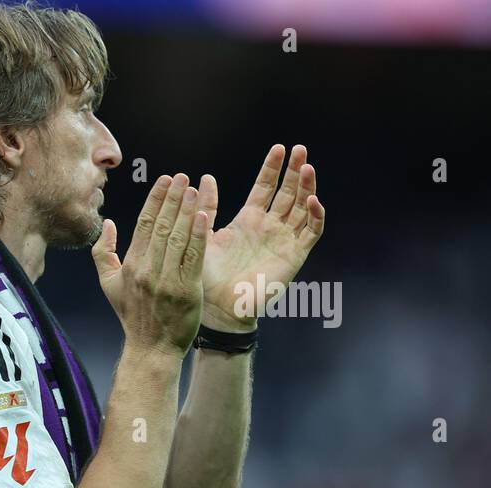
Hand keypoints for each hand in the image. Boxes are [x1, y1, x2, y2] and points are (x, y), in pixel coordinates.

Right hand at [92, 173, 207, 357]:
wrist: (151, 348)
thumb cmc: (132, 315)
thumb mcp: (108, 284)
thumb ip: (103, 253)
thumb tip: (108, 223)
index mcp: (130, 266)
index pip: (144, 225)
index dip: (155, 200)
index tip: (165, 180)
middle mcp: (147, 271)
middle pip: (161, 227)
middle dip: (173, 199)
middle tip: (182, 177)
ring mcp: (167, 281)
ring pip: (178, 238)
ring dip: (187, 211)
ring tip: (194, 189)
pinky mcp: (186, 291)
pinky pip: (193, 258)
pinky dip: (199, 236)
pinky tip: (205, 216)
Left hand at [197, 144, 325, 330]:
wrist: (218, 307)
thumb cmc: (208, 276)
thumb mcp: (204, 234)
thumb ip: (206, 207)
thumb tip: (204, 177)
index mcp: (248, 219)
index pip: (265, 187)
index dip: (273, 168)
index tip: (279, 148)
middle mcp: (269, 226)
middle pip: (288, 192)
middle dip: (295, 170)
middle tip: (300, 148)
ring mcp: (284, 239)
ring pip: (302, 207)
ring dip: (307, 187)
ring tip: (307, 166)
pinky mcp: (295, 255)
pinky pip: (311, 232)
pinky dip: (315, 216)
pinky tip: (312, 200)